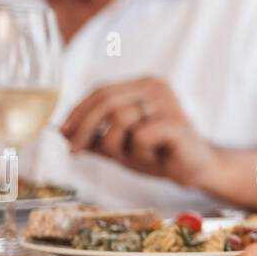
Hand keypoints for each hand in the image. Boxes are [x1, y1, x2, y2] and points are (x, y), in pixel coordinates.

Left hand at [60, 77, 215, 187]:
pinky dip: (139, 153)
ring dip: (116, 146)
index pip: (101, 91)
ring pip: (120, 120)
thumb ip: (95, 137)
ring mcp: (168, 103)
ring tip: (132, 156)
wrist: (195, 169)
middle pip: (106, 101)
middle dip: (85, 128)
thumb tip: (61, 133)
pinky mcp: (177, 122)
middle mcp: (155, 88)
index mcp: (142, 86)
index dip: (78, 112)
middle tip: (75, 151)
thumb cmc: (158, 154)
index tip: (63, 133)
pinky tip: (154, 156)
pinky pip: (141, 136)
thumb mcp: (120, 145)